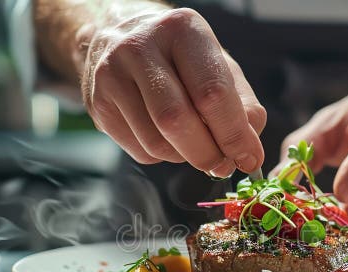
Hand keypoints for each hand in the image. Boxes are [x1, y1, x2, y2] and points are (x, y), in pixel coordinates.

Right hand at [80, 6, 265, 176]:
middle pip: (177, 121)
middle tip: (224, 165)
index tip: (249, 158)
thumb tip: (249, 152)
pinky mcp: (98, 103)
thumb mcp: (219, 65)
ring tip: (196, 145)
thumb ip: (243, 105)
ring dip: (186, 157)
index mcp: (182, 29)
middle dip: (208, 153)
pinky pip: (140, 151)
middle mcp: (140, 47)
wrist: (118, 35)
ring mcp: (112, 75)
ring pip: (157, 143)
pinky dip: (164, 156)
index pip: (212, 93)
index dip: (234, 134)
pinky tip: (169, 138)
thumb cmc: (181, 56)